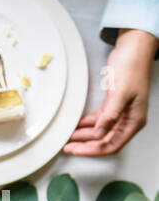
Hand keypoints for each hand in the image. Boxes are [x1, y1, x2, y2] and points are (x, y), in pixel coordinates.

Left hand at [64, 29, 156, 156]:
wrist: (132, 50)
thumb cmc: (132, 68)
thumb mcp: (120, 94)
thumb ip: (110, 116)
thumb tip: (100, 133)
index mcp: (134, 121)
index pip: (112, 144)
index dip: (93, 150)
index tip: (76, 150)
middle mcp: (128, 119)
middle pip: (104, 140)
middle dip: (86, 144)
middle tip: (67, 146)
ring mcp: (119, 113)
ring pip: (99, 131)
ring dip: (84, 135)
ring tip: (68, 137)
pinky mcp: (112, 105)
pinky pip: (97, 120)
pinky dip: (86, 124)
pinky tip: (74, 126)